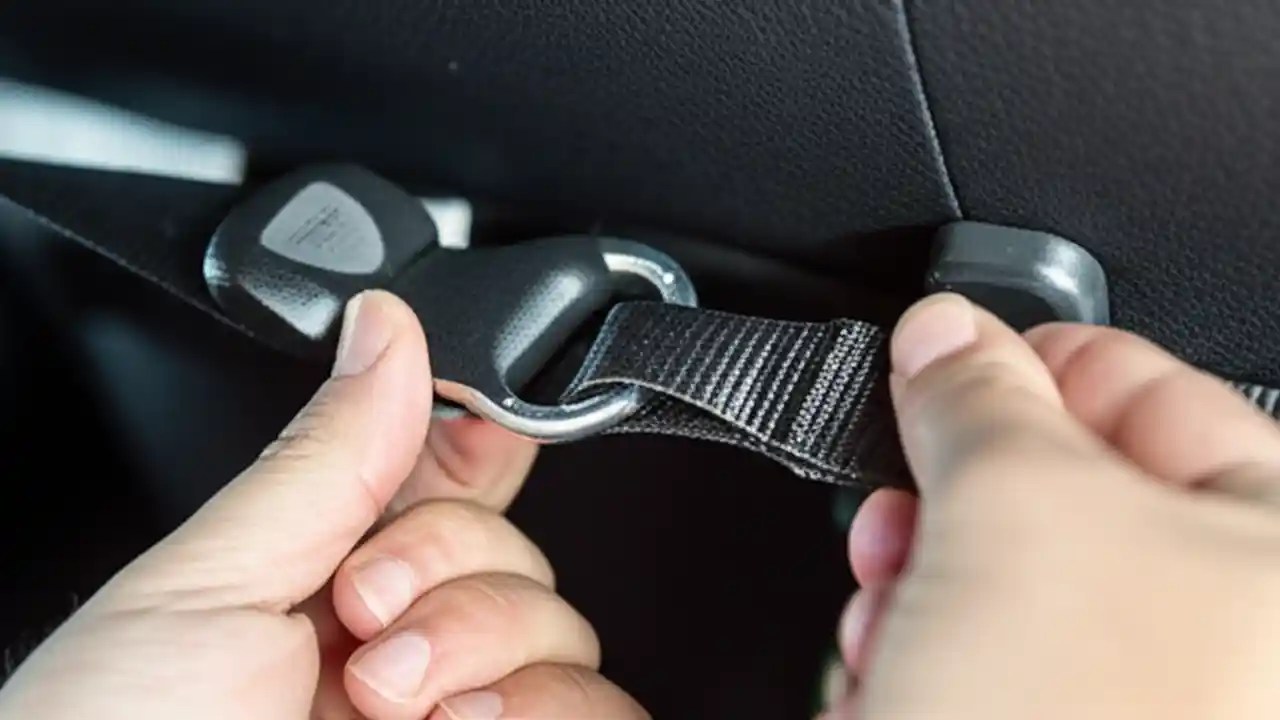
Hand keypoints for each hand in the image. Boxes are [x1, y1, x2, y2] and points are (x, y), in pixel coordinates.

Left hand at [0, 291, 647, 719]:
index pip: (448, 486)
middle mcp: (402, 659)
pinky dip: (552, 707)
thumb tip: (386, 329)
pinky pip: (612, 714)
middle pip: (522, 551)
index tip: (476, 429)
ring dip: (490, 645)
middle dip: (451, 567)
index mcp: (322, 591)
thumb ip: (322, 457)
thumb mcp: (205, 585)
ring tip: (391, 701)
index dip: (477, 446)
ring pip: (570, 633)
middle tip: (362, 615)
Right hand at [826, 294, 1279, 718]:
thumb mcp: (1011, 507)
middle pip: (1062, 495)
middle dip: (950, 502)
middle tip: (904, 508)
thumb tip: (942, 332)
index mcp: (1275, 553)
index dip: (1036, 360)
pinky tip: (891, 690)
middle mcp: (1226, 632)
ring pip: (1002, 585)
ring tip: (889, 625)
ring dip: (915, 591)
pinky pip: (979, 662)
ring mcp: (1143, 698)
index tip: (947, 359)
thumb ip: (974, 395)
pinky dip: (919, 661)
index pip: (1156, 393)